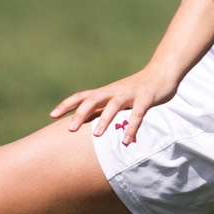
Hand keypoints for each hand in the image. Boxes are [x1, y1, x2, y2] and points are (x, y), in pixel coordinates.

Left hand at [51, 62, 182, 144]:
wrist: (161, 72)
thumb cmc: (135, 89)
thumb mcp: (116, 98)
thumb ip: (102, 108)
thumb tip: (85, 124)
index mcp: (106, 92)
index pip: (82, 96)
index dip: (67, 105)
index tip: (52, 115)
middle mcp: (114, 91)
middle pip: (93, 99)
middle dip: (81, 113)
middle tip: (70, 129)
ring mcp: (130, 94)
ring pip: (114, 105)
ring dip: (105, 119)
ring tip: (97, 135)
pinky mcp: (146, 98)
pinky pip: (138, 114)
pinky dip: (132, 127)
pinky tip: (126, 141)